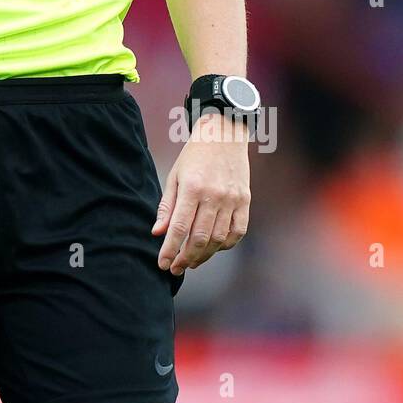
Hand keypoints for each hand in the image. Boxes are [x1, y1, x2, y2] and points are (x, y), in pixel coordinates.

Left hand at [152, 111, 250, 273]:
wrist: (224, 134)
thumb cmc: (194, 155)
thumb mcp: (175, 175)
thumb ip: (167, 206)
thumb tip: (158, 232)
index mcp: (192, 188)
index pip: (180, 227)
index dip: (170, 249)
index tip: (163, 264)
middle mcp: (214, 195)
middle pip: (200, 237)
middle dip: (186, 258)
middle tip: (176, 268)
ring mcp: (232, 199)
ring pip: (219, 239)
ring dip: (204, 255)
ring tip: (191, 261)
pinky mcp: (245, 200)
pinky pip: (238, 231)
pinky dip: (226, 245)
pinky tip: (214, 248)